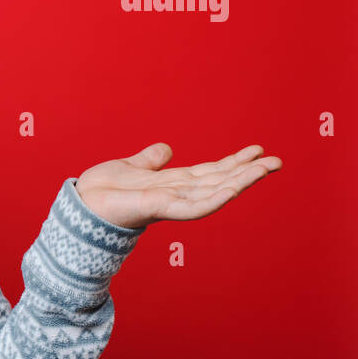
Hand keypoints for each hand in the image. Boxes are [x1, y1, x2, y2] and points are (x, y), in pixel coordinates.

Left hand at [74, 143, 281, 229]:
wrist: (79, 206)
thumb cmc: (101, 191)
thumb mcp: (130, 167)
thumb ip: (150, 160)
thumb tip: (166, 149)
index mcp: (172, 184)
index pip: (211, 172)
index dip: (234, 162)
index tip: (258, 150)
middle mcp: (176, 194)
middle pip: (219, 181)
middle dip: (248, 172)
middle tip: (277, 160)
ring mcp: (169, 203)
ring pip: (213, 192)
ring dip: (240, 181)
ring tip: (265, 169)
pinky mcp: (157, 208)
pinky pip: (192, 207)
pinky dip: (214, 198)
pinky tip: (233, 189)